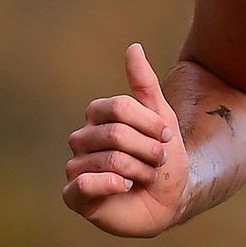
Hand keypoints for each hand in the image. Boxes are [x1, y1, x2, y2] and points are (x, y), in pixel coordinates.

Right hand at [63, 43, 187, 236]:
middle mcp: (81, 139)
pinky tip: (124, 187)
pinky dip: (110, 185)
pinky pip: (83, 184)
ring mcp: (76, 167)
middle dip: (149, 150)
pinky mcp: (75, 196)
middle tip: (157, 163)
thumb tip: (133, 47)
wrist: (170, 200)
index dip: (150, 124)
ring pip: (110, 160)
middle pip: (117, 134)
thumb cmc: (163, 159)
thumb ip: (145, 84)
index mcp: (98, 117)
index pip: (120, 107)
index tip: (166, 137)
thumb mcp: (161, 119)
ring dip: (140, 171)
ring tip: (143, 177)